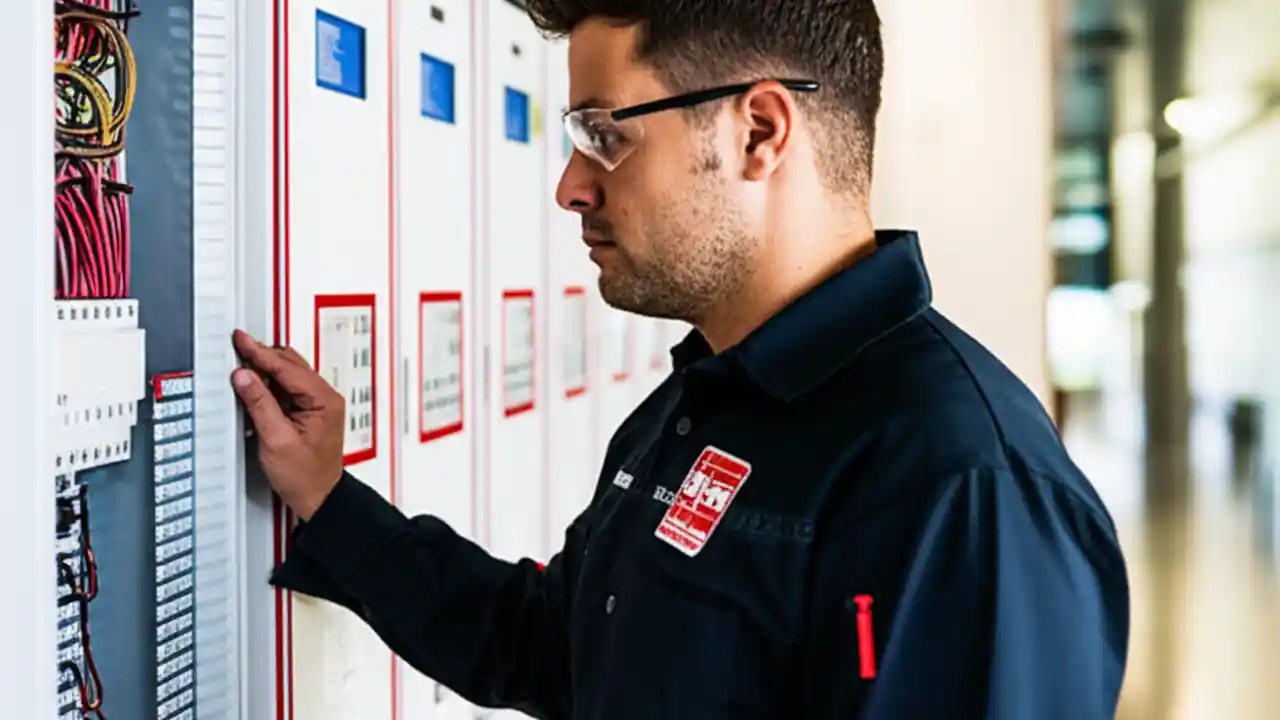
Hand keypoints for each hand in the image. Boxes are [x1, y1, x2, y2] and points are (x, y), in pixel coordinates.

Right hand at [230, 329, 344, 520]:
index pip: (288, 367)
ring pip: (287, 374)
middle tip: (235, 348)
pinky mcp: (306, 411)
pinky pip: (285, 389)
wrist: (318, 497)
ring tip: (239, 365)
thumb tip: (244, 376)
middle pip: (289, 365)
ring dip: (264, 370)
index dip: (260, 353)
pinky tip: (251, 385)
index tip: (241, 340)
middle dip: (262, 356)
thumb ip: (259, 404)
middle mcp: (324, 397)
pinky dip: (268, 384)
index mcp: (324, 400)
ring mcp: (316, 403)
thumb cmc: (305, 476)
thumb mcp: (276, 440)